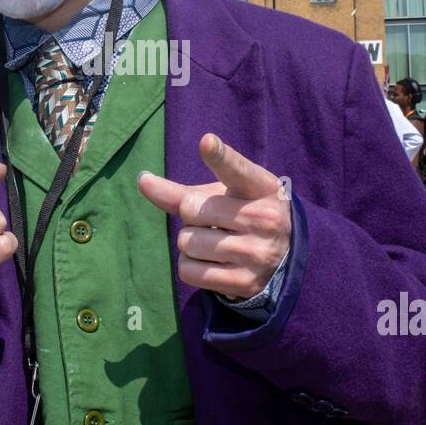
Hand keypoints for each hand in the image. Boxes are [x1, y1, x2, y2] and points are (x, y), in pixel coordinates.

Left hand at [137, 133, 290, 300]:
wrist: (283, 260)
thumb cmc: (242, 215)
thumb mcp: (223, 196)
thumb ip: (182, 191)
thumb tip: (142, 179)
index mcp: (262, 188)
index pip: (237, 169)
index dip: (220, 156)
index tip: (207, 142)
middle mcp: (265, 218)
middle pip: (192, 209)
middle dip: (193, 217)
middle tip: (216, 223)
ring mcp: (256, 253)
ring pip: (188, 242)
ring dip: (191, 244)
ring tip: (216, 244)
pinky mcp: (245, 282)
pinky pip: (189, 270)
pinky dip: (191, 266)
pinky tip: (213, 263)